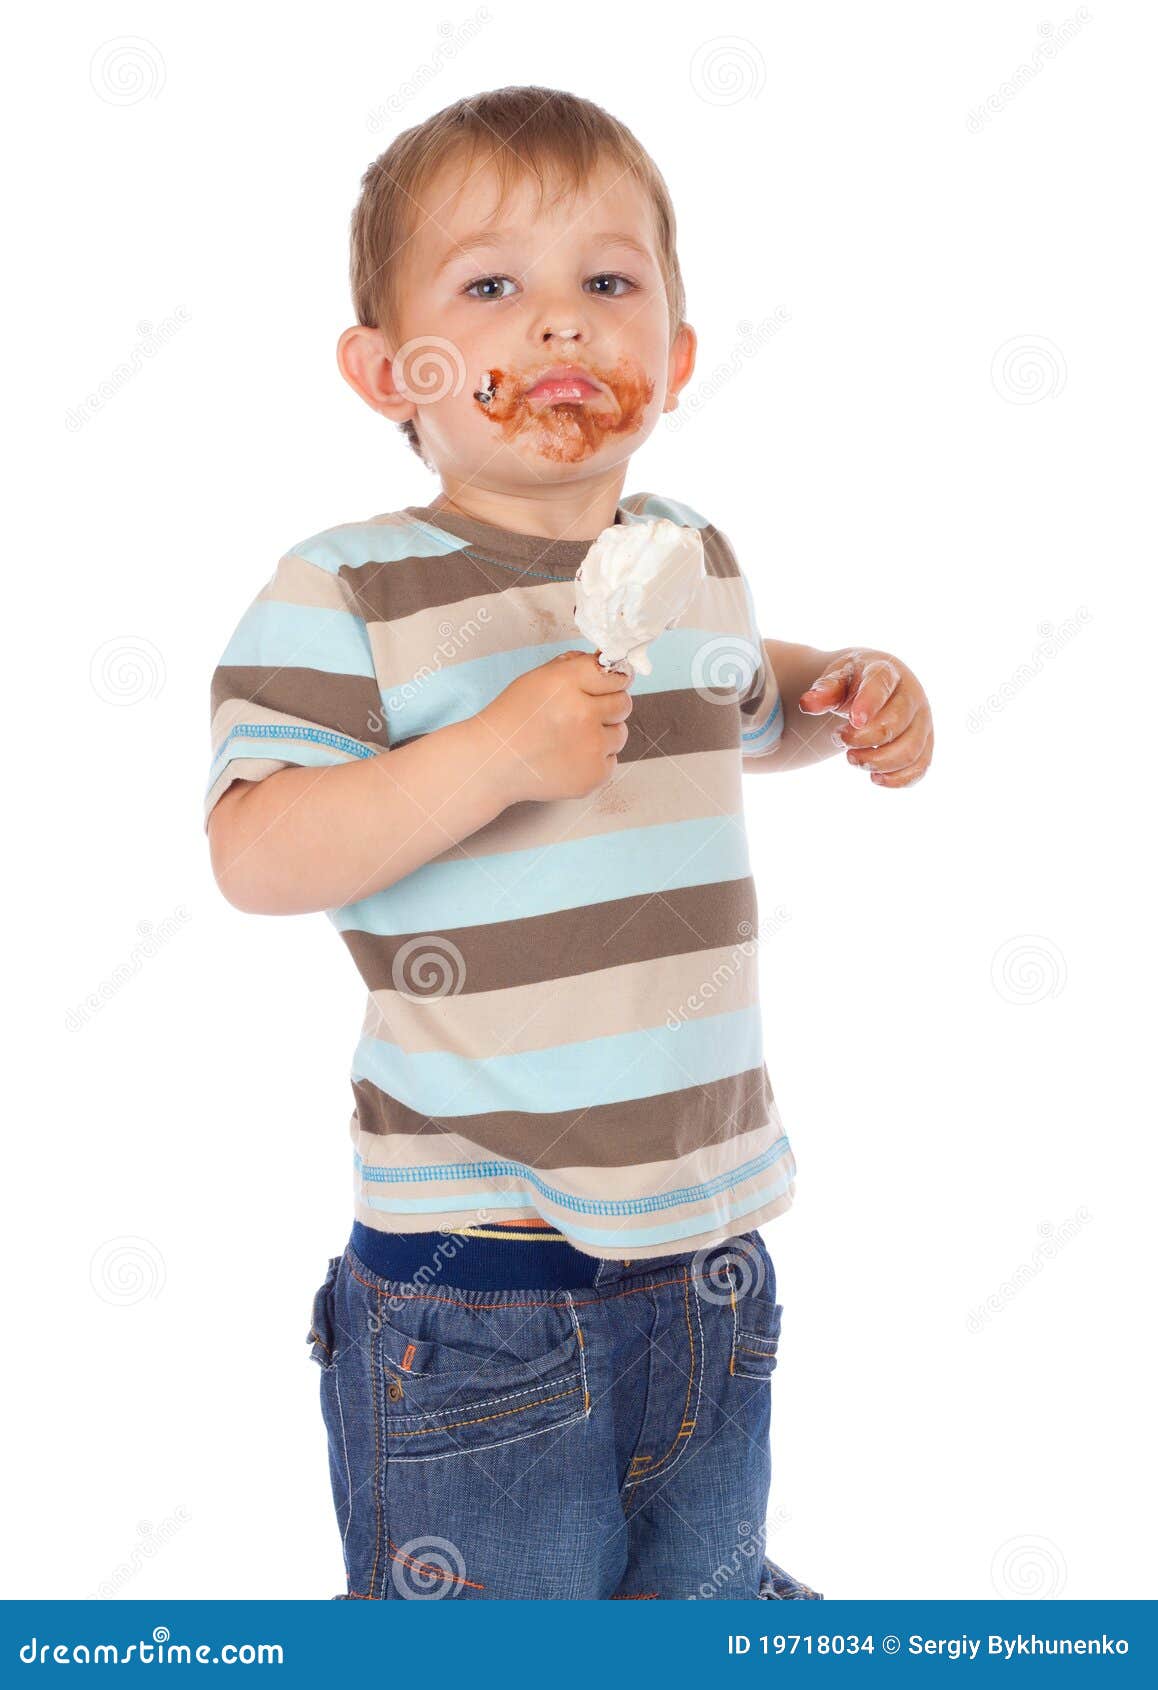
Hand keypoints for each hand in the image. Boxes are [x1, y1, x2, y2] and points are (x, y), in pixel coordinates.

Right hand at [478, 650, 632, 803]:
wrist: (493, 763)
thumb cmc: (513, 718)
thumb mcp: (536, 679)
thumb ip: (574, 667)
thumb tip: (608, 665)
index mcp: (566, 684)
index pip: (616, 674)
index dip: (612, 680)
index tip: (608, 685)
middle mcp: (582, 714)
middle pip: (624, 703)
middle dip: (608, 706)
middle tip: (582, 714)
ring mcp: (591, 747)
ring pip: (620, 733)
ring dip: (603, 734)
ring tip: (572, 738)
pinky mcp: (594, 775)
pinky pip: (611, 760)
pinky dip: (595, 759)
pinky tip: (569, 757)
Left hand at [798, 649, 932, 786]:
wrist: (878, 686)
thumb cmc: (855, 682)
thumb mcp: (837, 678)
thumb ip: (824, 690)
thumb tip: (807, 704)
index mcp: (888, 672)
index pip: (881, 685)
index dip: (869, 703)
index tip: (853, 720)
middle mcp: (912, 696)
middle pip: (896, 723)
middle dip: (863, 738)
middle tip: (839, 738)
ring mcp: (922, 722)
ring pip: (910, 750)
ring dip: (878, 761)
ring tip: (852, 758)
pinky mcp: (924, 745)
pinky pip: (920, 767)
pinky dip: (898, 779)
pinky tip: (874, 777)